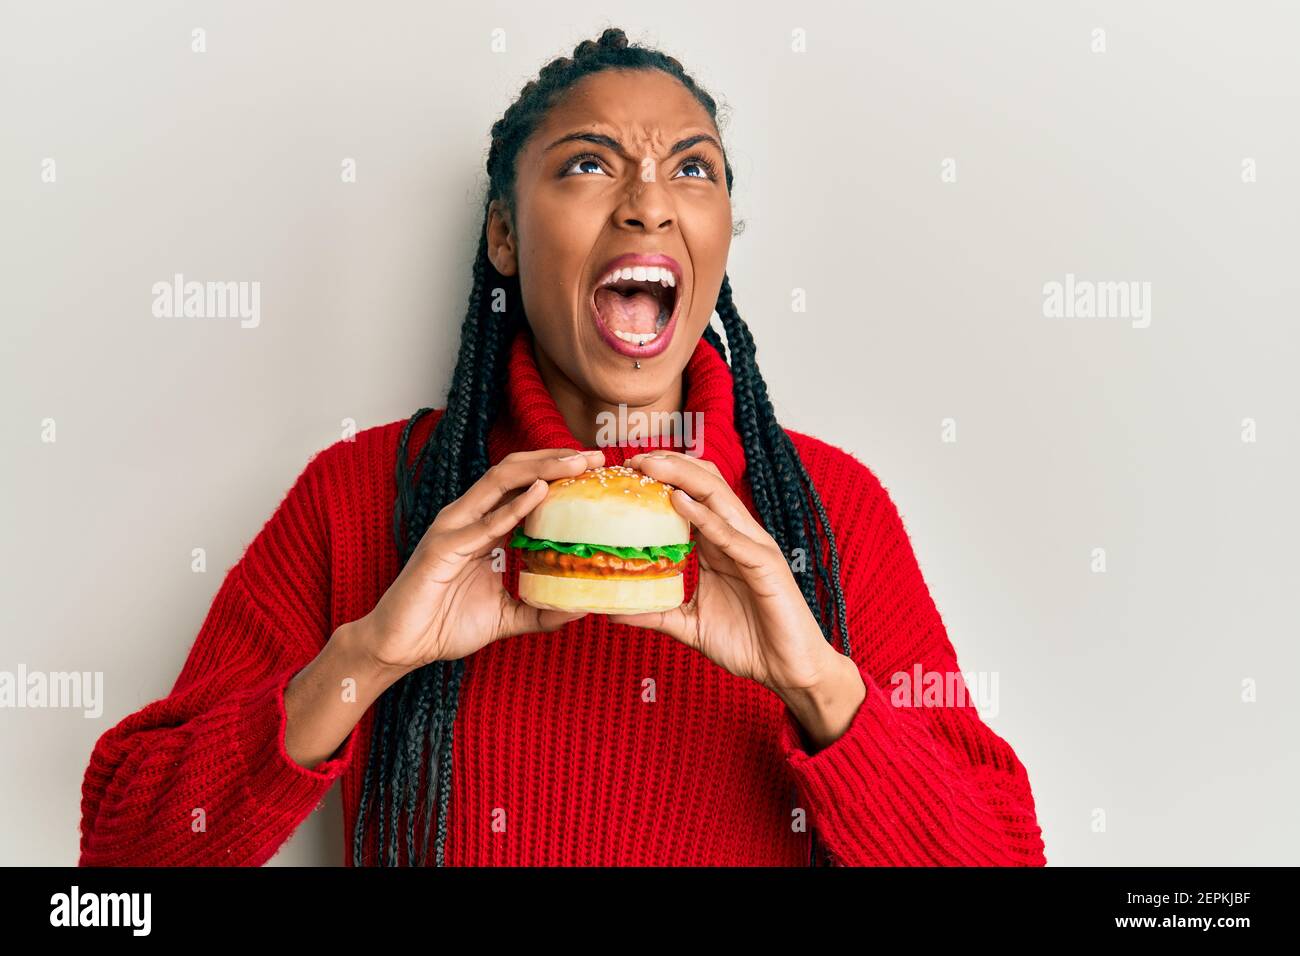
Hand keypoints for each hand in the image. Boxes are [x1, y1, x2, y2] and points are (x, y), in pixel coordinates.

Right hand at [353, 448, 603, 673]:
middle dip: (555, 458)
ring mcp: (454, 528)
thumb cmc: (445, 626)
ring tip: (575, 463)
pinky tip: (541, 492)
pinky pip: (485, 523)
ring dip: (540, 469)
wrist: (401, 647)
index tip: (595, 468)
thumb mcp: (507, 616)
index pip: (523, 485)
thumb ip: (540, 611)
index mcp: (482, 527)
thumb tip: (580, 609)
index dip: (557, 472)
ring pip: (500, 482)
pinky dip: (514, 506)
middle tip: (595, 456)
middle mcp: (468, 518)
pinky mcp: (443, 547)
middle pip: (515, 472)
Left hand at [609, 451, 844, 697]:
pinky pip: (730, 535)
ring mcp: (753, 547)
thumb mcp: (689, 624)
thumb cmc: (748, 644)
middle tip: (634, 458)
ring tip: (650, 465)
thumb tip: (611, 610)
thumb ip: (655, 613)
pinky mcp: (765, 565)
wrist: (789, 670)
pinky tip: (679, 502)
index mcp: (721, 544)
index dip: (663, 478)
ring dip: (682, 477)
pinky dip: (704, 516)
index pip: (692, 496)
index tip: (627, 470)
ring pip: (718, 497)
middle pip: (704, 484)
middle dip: (670, 466)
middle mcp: (737, 536)